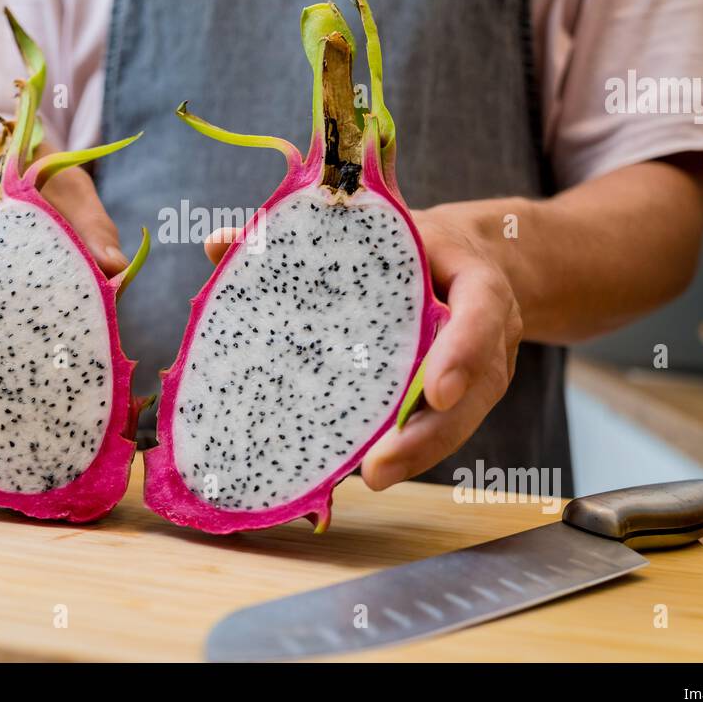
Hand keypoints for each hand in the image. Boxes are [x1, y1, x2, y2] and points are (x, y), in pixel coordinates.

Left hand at [203, 207, 522, 490]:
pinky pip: (442, 428)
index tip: (436, 392)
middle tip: (378, 468)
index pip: (480, 311)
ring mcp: (481, 372)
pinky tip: (361, 468)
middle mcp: (485, 332)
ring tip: (367, 477)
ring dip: (414, 454)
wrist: (471, 260)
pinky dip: (407, 450)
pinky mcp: (464, 399)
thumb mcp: (379, 225)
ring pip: (459, 421)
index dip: (463, 352)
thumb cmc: (411, 243)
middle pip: (472, 390)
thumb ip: (302, 234)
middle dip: (427, 434)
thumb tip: (217, 242)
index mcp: (474, 279)